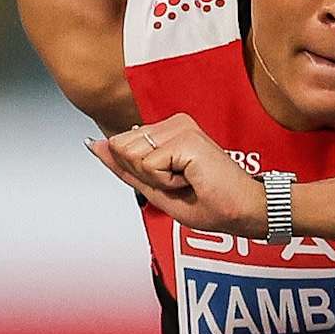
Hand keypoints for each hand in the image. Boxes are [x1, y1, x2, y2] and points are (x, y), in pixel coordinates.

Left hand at [88, 114, 264, 233]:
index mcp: (166, 131)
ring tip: (185, 179)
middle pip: (120, 148)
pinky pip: (148, 166)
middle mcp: (173, 123)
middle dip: (143, 175)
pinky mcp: (186, 138)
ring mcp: (180, 127)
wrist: (240, 211)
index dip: (138, 173)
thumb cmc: (207, 201)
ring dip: (155, 179)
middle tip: (178, 181)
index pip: (119, 145)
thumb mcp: (153, 186)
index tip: (171, 180)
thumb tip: (94, 144)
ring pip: (131, 155)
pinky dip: (165, 182)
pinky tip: (190, 179)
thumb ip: (123, 164)